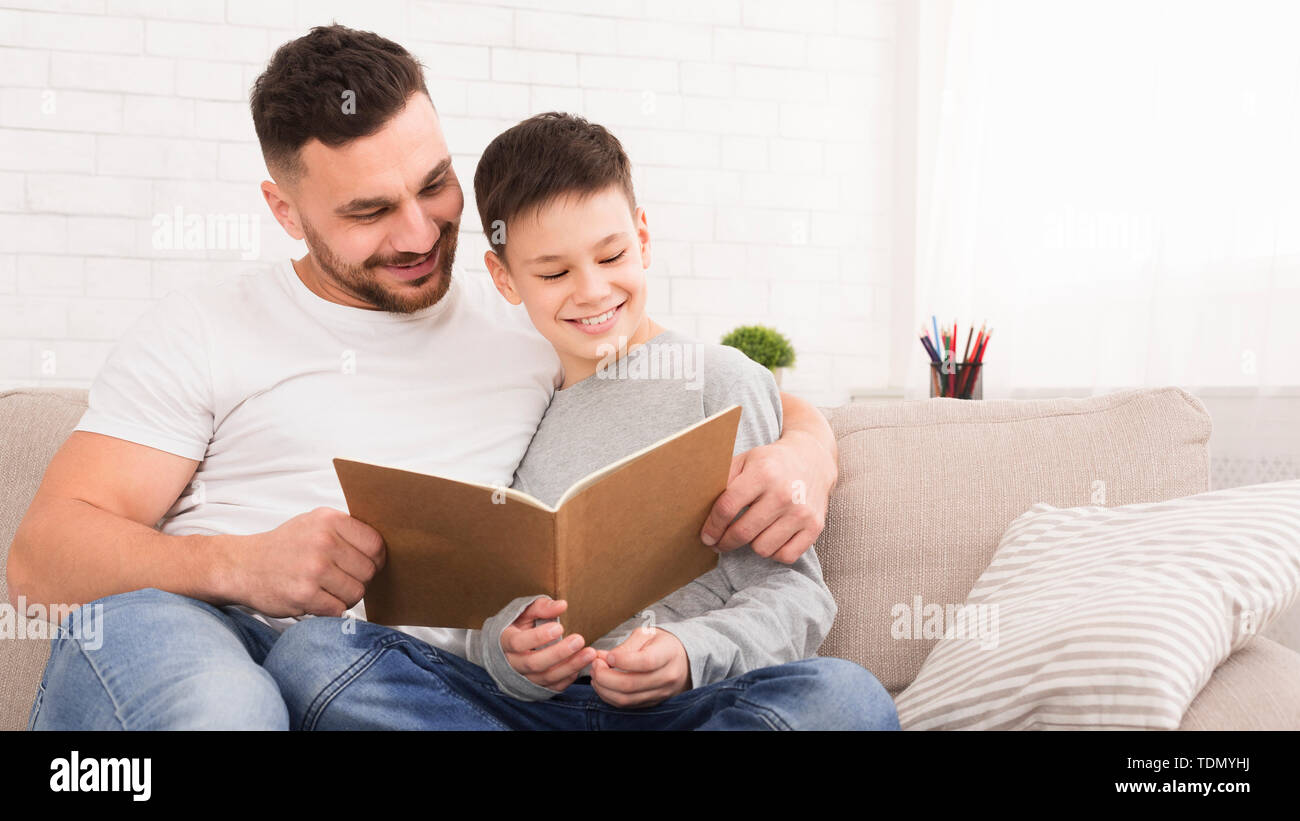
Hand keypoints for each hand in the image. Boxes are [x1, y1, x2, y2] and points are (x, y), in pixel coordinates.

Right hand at [217, 507, 384, 617]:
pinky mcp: (304, 595)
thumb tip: (384, 548)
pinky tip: (316, 599)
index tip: (365, 564)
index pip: (376, 544)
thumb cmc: (284, 547)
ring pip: (356, 593)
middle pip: (368, 571)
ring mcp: (314, 569)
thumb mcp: (314, 524)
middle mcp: (323, 542)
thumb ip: (346, 531)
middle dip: (359, 580)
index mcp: (329, 520)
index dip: (375, 559)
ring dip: (345, 597)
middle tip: (340, 579)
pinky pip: (338, 610)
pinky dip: (330, 609)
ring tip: (327, 589)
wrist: (241, 566)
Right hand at [500, 597, 595, 691]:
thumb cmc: (520, 625)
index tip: (559, 627)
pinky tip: (582, 666)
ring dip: (570, 666)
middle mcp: (513, 663)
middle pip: (534, 663)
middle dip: (558, 653)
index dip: (538, 637)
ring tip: (589, 653)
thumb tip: (562, 605)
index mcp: (505, 642)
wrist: (510, 648)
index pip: (518, 643)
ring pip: (546, 677)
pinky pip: (553, 687)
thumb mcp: (526, 612)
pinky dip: (568, 678)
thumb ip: (542, 607)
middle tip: (579, 640)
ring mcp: (525, 678)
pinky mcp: (538, 687)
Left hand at [590, 628, 689, 708]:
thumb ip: (625, 646)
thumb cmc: (660, 643)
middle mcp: (667, 677)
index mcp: (668, 654)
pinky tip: (602, 684)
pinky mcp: (651, 703)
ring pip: (626, 698)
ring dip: (604, 688)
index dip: (622, 660)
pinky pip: (626, 705)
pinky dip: (609, 696)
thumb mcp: (646, 634)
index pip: (645, 662)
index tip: (607, 655)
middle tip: (594, 664)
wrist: (680, 660)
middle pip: (631, 684)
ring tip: (595, 673)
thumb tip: (603, 658)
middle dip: (605, 676)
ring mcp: (660, 693)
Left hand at [699, 430, 832, 563]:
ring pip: (762, 549)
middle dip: (724, 542)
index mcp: (763, 473)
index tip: (706, 536)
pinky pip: (785, 556)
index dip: (712, 526)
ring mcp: (801, 511)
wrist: (813, 458)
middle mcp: (783, 493)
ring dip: (751, 545)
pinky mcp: (815, 526)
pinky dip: (774, 552)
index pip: (727, 508)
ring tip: (750, 534)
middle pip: (742, 533)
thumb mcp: (746, 460)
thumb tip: (699, 506)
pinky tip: (770, 539)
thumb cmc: (771, 462)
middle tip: (719, 543)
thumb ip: (724, 480)